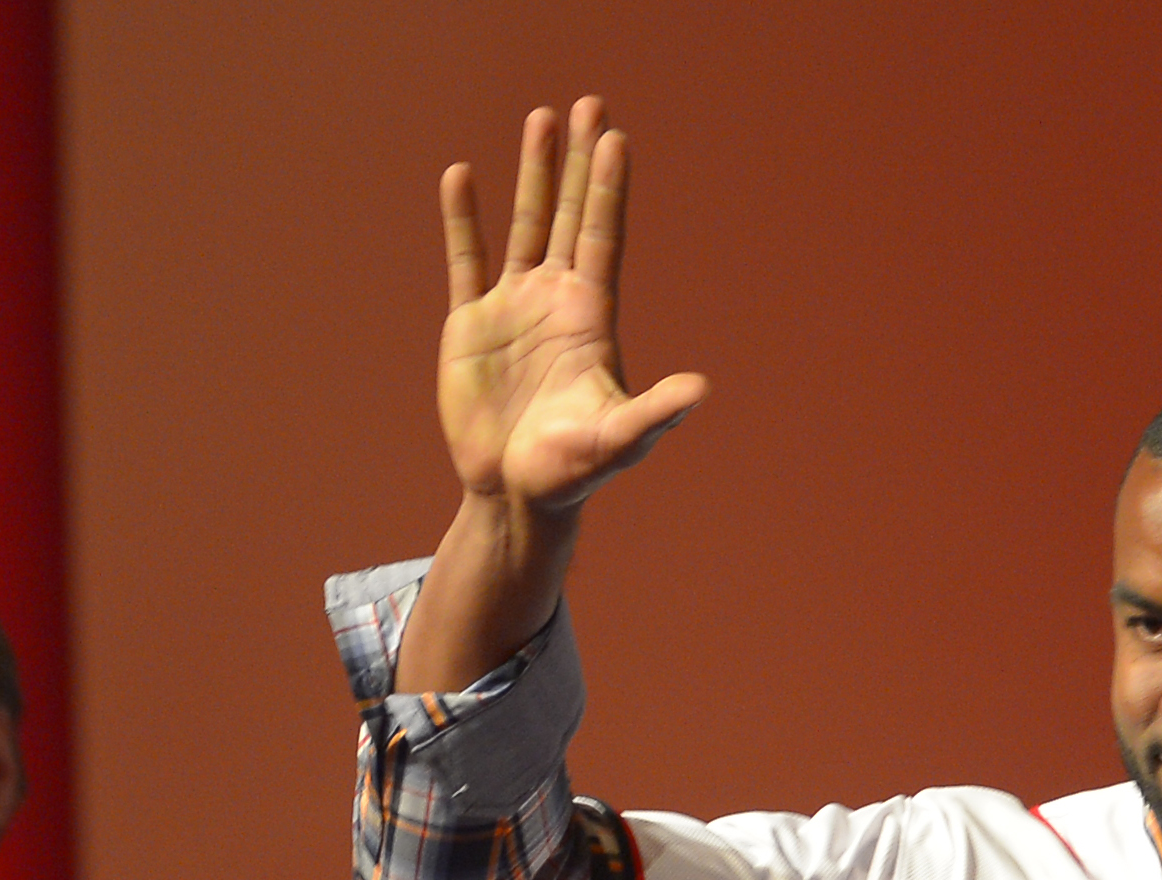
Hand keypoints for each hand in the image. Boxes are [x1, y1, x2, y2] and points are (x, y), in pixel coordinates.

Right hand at [437, 98, 705, 515]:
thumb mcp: (618, 440)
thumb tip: (700, 390)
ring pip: (525, 225)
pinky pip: (466, 260)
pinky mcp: (470, 324)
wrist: (515, 494)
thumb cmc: (572, 471)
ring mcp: (513, 307)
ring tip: (540, 118)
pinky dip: (463, 220)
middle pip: (569, 215)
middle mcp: (555, 300)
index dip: (607, 190)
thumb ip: (654, 411)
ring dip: (532, 173)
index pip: (602, 237)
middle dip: (577, 162)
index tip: (614, 139)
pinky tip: (461, 176)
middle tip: (587, 104)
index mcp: (591, 317)